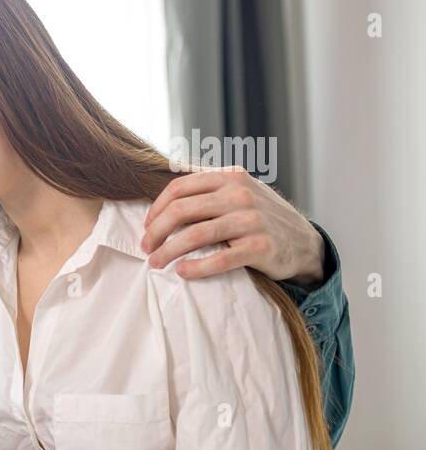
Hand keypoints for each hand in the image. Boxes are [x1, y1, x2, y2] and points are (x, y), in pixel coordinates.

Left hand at [142, 166, 324, 285]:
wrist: (304, 242)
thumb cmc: (261, 218)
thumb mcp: (239, 193)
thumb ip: (208, 191)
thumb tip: (162, 203)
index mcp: (230, 177)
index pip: (179, 188)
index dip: (156, 209)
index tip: (146, 227)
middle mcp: (240, 194)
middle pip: (181, 210)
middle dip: (155, 232)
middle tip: (145, 249)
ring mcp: (252, 221)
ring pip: (195, 235)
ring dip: (167, 252)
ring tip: (155, 263)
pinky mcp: (260, 248)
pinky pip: (219, 259)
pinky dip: (195, 267)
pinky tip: (182, 272)